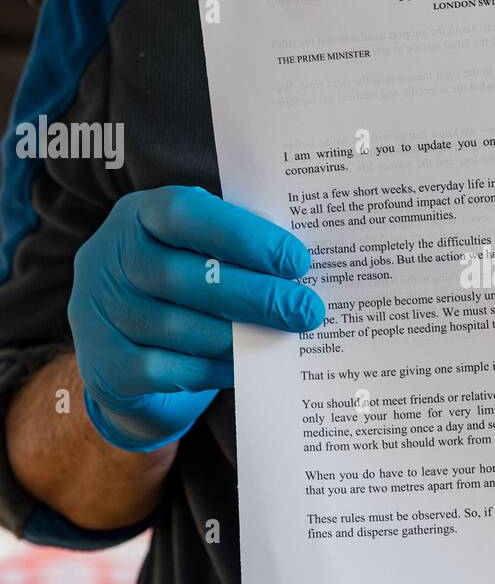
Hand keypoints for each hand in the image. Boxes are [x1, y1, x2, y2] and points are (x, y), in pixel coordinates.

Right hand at [69, 186, 323, 451]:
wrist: (122, 356)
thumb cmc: (180, 288)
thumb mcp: (197, 251)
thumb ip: (232, 248)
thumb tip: (299, 267)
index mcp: (136, 216)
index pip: (184, 213)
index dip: (243, 236)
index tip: (296, 260)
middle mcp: (108, 260)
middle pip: (183, 277)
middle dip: (255, 294)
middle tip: (306, 309)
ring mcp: (99, 314)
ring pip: (175, 327)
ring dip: (238, 335)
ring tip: (284, 337)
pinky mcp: (106, 367)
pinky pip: (165, 370)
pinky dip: (211, 369)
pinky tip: (245, 365)